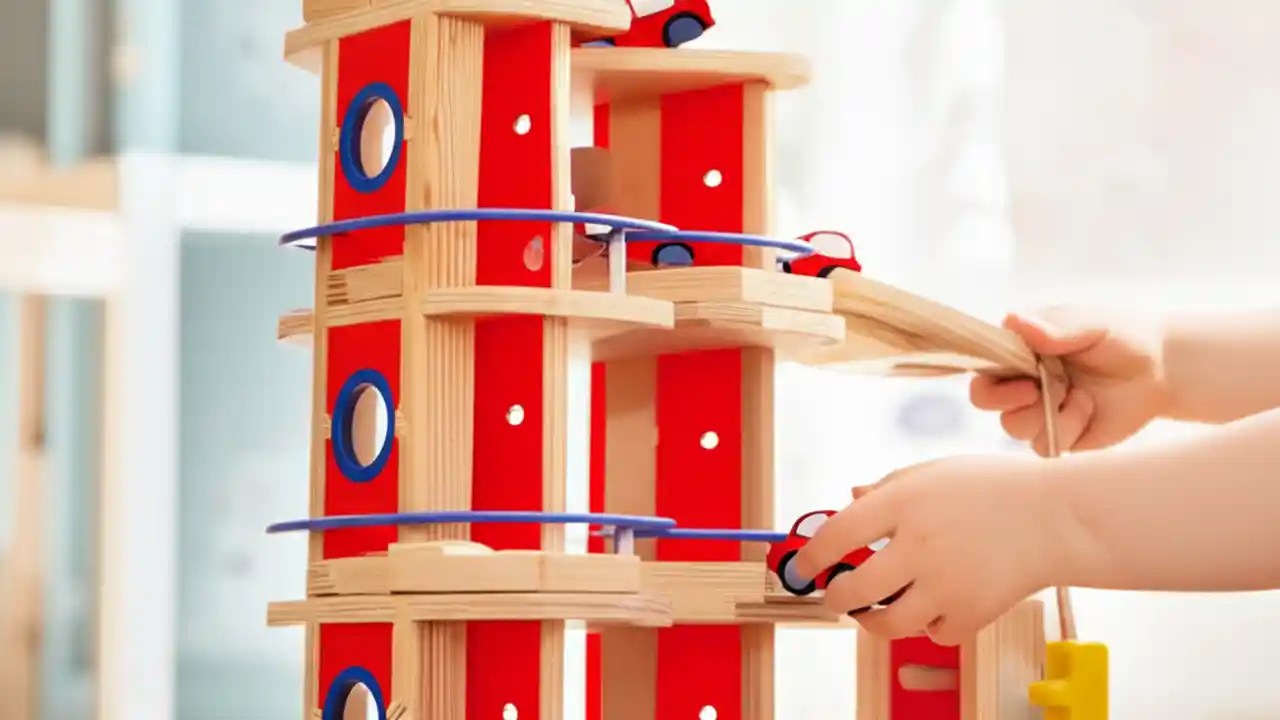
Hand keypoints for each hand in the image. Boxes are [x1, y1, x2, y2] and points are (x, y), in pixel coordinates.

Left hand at [794, 455, 1064, 645]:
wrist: (1058, 516)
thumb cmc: (994, 488)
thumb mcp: (934, 472)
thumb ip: (887, 488)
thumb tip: (848, 500)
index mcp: (905, 502)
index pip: (837, 536)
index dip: (809, 558)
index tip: (798, 570)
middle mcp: (920, 545)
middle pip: (852, 591)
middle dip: (833, 598)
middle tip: (832, 596)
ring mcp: (946, 584)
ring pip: (886, 624)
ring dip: (871, 620)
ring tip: (872, 610)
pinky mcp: (971, 614)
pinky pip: (932, 635)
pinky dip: (927, 626)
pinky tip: (933, 606)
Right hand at [971, 307, 1169, 454]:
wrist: (1161, 371)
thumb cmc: (1122, 338)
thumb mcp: (1092, 325)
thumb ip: (1055, 327)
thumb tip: (1013, 321)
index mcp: (1020, 348)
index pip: (983, 360)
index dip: (987, 369)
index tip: (1017, 370)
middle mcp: (1021, 379)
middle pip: (984, 398)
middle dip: (1005, 398)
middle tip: (1035, 390)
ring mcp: (1037, 409)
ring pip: (1013, 425)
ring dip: (1045, 414)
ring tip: (1080, 397)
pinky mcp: (1057, 435)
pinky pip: (1042, 445)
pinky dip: (1067, 430)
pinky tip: (1088, 411)